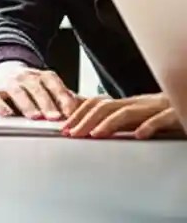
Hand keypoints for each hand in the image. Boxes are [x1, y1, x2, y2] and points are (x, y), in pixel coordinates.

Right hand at [0, 61, 78, 119]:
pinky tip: (8, 114)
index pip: (55, 84)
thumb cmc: (31, 86)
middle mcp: (26, 78)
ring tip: (35, 116)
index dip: (63, 97)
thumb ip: (67, 98)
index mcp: (43, 77)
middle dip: (47, 103)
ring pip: (18, 92)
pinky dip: (2, 106)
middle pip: (37, 89)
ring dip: (27, 104)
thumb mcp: (50, 87)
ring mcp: (9, 84)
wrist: (1, 72)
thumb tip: (88, 108)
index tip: (71, 111)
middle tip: (55, 117)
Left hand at [62, 93, 182, 138]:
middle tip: (72, 134)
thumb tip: (93, 128)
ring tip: (94, 134)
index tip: (65, 128)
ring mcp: (157, 108)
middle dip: (85, 120)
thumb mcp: (141, 117)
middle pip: (106, 107)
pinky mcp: (176, 114)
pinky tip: (139, 135)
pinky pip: (162, 118)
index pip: (97, 105)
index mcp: (130, 104)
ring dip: (109, 123)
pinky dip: (149, 126)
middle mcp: (140, 103)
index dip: (79, 114)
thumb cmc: (168, 115)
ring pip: (128, 111)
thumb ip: (120, 121)